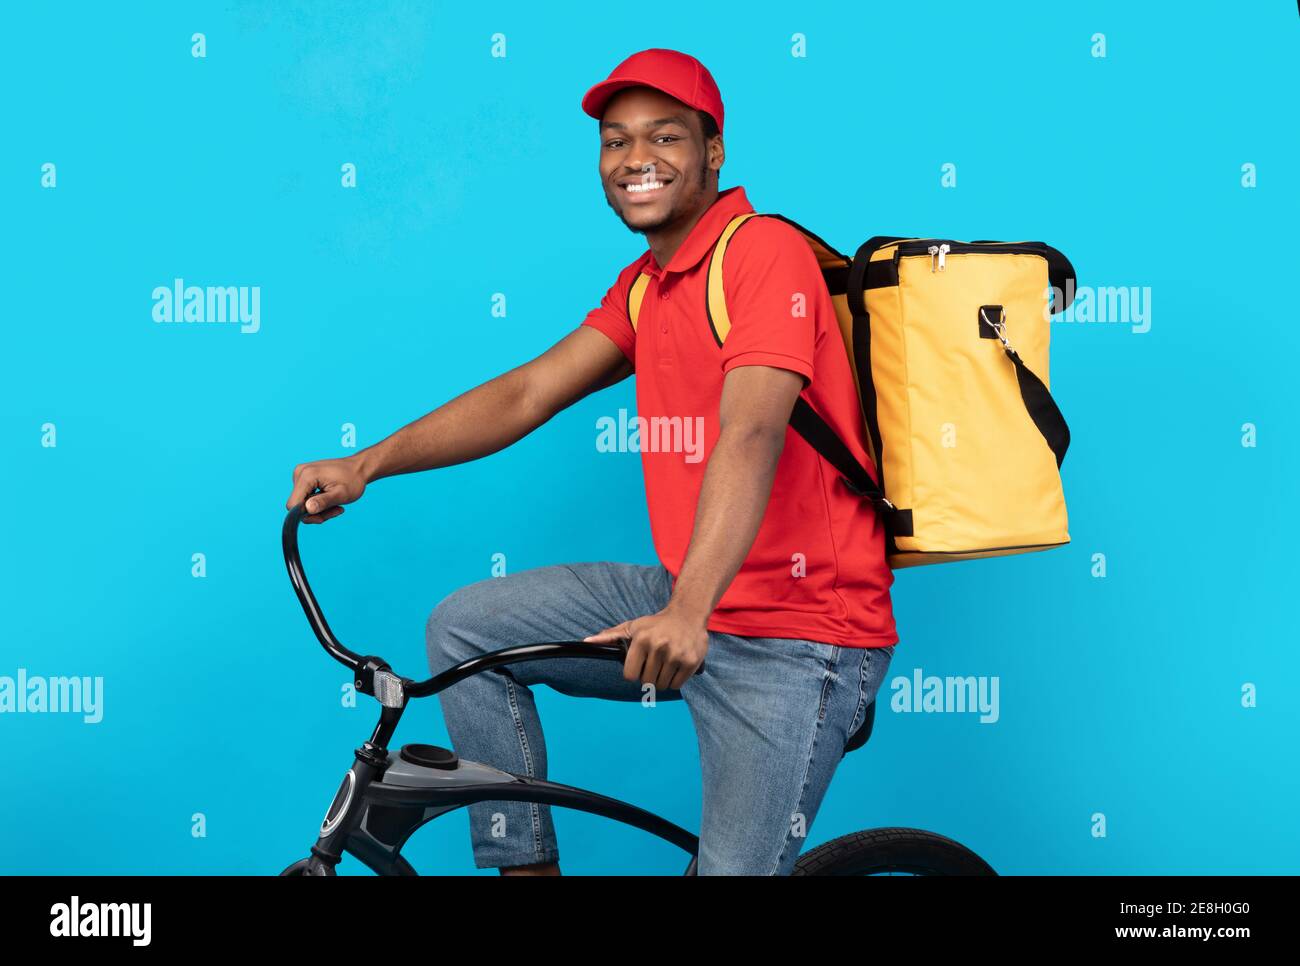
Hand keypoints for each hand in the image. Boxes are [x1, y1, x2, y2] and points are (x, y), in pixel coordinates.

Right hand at [285, 456, 367, 523]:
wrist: (359, 468)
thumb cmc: (353, 480)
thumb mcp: (341, 494)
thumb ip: (323, 502)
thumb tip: (307, 510)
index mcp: (306, 476)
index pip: (293, 505)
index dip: (306, 515)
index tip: (324, 517)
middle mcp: (299, 473)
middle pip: (298, 505)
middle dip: (316, 512)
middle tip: (335, 511)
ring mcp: (301, 475)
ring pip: (302, 503)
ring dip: (319, 509)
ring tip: (336, 506)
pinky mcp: (304, 478)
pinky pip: (306, 497)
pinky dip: (318, 503)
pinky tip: (332, 500)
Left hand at [583, 604, 708, 690]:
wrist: (687, 615)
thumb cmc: (657, 624)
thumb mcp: (633, 626)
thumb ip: (610, 636)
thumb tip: (586, 641)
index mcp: (642, 639)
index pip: (630, 675)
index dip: (634, 673)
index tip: (640, 665)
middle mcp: (659, 647)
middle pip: (646, 681)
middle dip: (649, 676)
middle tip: (655, 663)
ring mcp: (676, 655)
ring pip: (661, 685)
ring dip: (662, 680)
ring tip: (665, 664)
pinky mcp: (690, 662)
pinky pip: (676, 685)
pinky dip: (675, 681)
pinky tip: (676, 666)